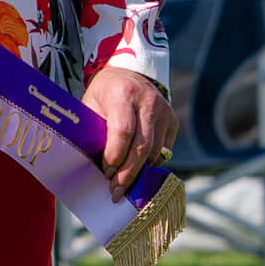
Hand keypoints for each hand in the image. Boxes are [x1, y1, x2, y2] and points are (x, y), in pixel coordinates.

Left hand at [83, 64, 176, 195]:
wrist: (129, 74)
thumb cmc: (104, 95)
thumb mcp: (91, 106)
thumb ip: (95, 132)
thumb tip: (95, 168)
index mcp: (123, 94)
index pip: (123, 131)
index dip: (115, 156)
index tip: (106, 172)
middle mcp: (148, 101)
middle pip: (142, 146)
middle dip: (128, 173)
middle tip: (116, 191)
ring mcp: (164, 110)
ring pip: (155, 152)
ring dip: (139, 170)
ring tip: (124, 182)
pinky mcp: (173, 120)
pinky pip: (164, 150)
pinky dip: (150, 162)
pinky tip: (137, 167)